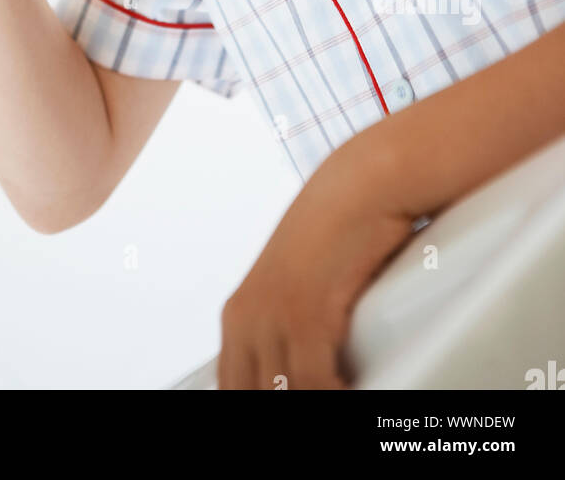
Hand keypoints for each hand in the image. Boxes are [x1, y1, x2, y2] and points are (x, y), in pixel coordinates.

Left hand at [217, 133, 414, 388]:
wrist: (359, 188)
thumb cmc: (340, 233)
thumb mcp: (302, 287)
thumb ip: (292, 330)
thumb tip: (304, 373)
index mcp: (238, 316)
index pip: (229, 385)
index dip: (252, 399)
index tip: (283, 398)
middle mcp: (246, 318)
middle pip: (248, 391)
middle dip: (285, 400)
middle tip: (323, 393)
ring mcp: (271, 317)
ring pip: (281, 394)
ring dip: (312, 397)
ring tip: (343, 391)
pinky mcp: (304, 315)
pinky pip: (313, 386)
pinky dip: (334, 396)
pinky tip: (350, 392)